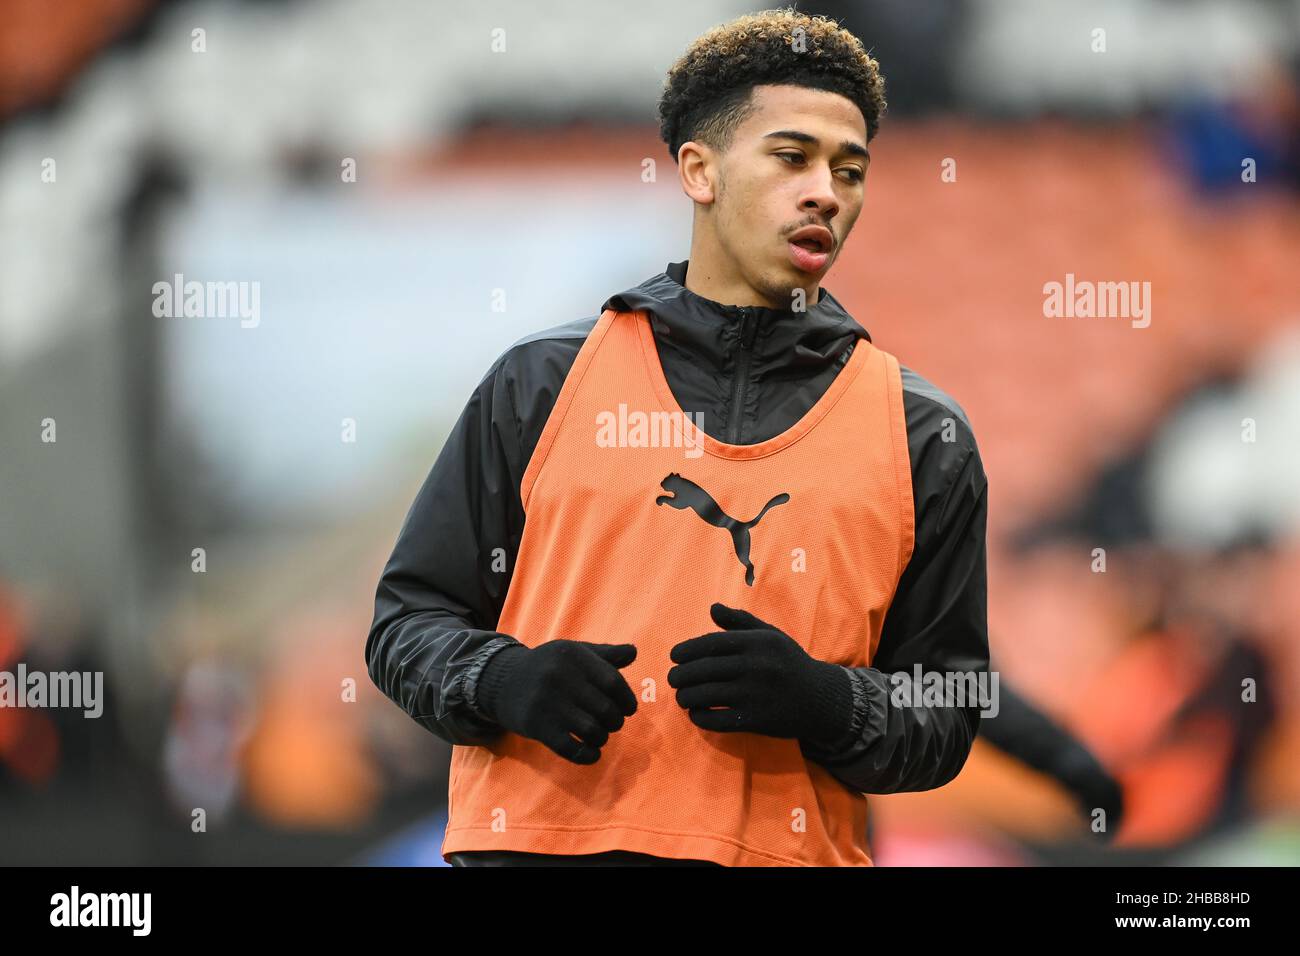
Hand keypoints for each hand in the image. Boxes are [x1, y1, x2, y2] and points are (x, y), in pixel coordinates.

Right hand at [476, 640, 638, 764]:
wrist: (501, 681)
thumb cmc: (548, 666)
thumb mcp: (573, 653)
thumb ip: (605, 655)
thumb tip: (634, 652)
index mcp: (573, 656)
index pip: (613, 682)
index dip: (626, 699)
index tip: (627, 709)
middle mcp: (559, 676)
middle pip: (605, 709)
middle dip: (615, 721)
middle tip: (611, 723)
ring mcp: (547, 702)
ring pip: (592, 730)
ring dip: (601, 738)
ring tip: (598, 735)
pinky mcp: (536, 726)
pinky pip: (570, 748)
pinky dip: (587, 755)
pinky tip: (592, 754)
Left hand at [667, 603, 852, 746]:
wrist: (821, 699)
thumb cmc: (789, 663)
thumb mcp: (770, 636)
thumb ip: (740, 622)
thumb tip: (712, 608)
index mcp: (757, 643)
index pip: (710, 643)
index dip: (686, 650)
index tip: (674, 656)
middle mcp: (755, 666)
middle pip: (703, 670)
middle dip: (680, 675)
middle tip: (673, 679)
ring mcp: (755, 695)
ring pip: (705, 696)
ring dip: (686, 697)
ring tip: (682, 697)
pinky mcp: (755, 720)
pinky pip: (717, 721)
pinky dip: (700, 718)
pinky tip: (696, 714)